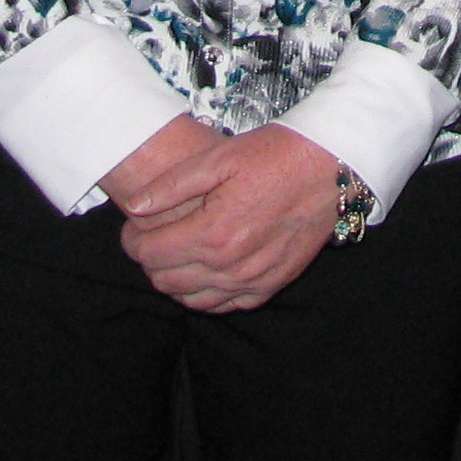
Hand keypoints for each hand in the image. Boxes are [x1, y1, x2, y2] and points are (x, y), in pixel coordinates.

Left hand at [112, 122, 346, 313]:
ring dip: (175, 280)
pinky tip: (206, 272)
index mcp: (212, 232)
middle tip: (152, 238)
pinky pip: (226, 305)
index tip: (132, 227)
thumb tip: (134, 206)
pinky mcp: (271, 284)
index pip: (149, 253)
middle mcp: (230, 265)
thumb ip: (171, 185)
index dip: (132, 240)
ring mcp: (252, 280)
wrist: (329, 167)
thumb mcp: (218, 159)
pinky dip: (207, 294)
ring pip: (192, 300)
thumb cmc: (273, 155)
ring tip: (177, 253)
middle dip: (149, 261)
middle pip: (166, 281)